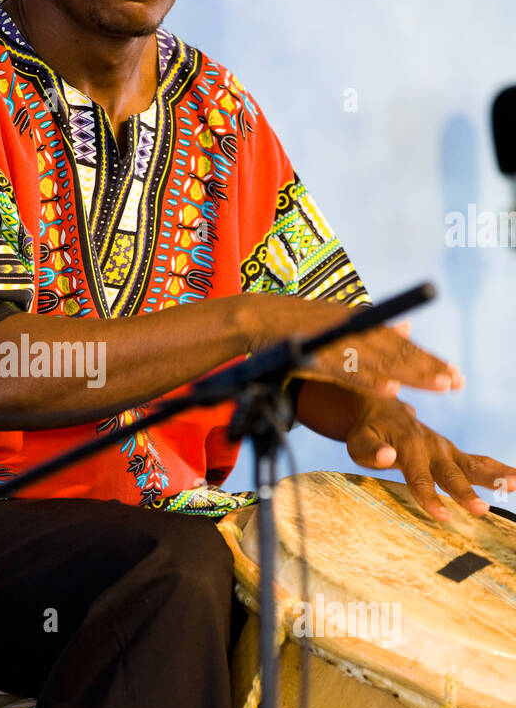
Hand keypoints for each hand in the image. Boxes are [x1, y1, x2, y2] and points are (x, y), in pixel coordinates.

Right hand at [244, 296, 463, 398]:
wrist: (251, 317)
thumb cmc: (292, 324)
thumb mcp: (337, 322)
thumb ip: (371, 328)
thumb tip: (409, 327)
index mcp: (357, 321)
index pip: (398, 342)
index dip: (426, 359)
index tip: (454, 376)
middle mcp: (350, 327)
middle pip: (395, 350)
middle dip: (428, 367)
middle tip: (457, 382)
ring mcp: (334, 341)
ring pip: (378, 360)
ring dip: (410, 373)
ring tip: (439, 386)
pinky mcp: (315, 355)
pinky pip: (345, 370)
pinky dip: (368, 380)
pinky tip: (391, 390)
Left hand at [344, 394, 515, 521]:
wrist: (383, 410)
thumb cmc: (368, 431)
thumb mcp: (359, 440)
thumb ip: (371, 450)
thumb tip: (387, 457)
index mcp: (409, 446)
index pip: (419, 477)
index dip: (430, 498)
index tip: (443, 516)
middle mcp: (433, 447)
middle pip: (452, 474)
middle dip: (466, 493)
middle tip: (481, 510)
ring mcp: (447, 449)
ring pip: (474, 464)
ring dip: (495, 475)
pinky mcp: (455, 454)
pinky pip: (480, 461)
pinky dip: (500, 469)